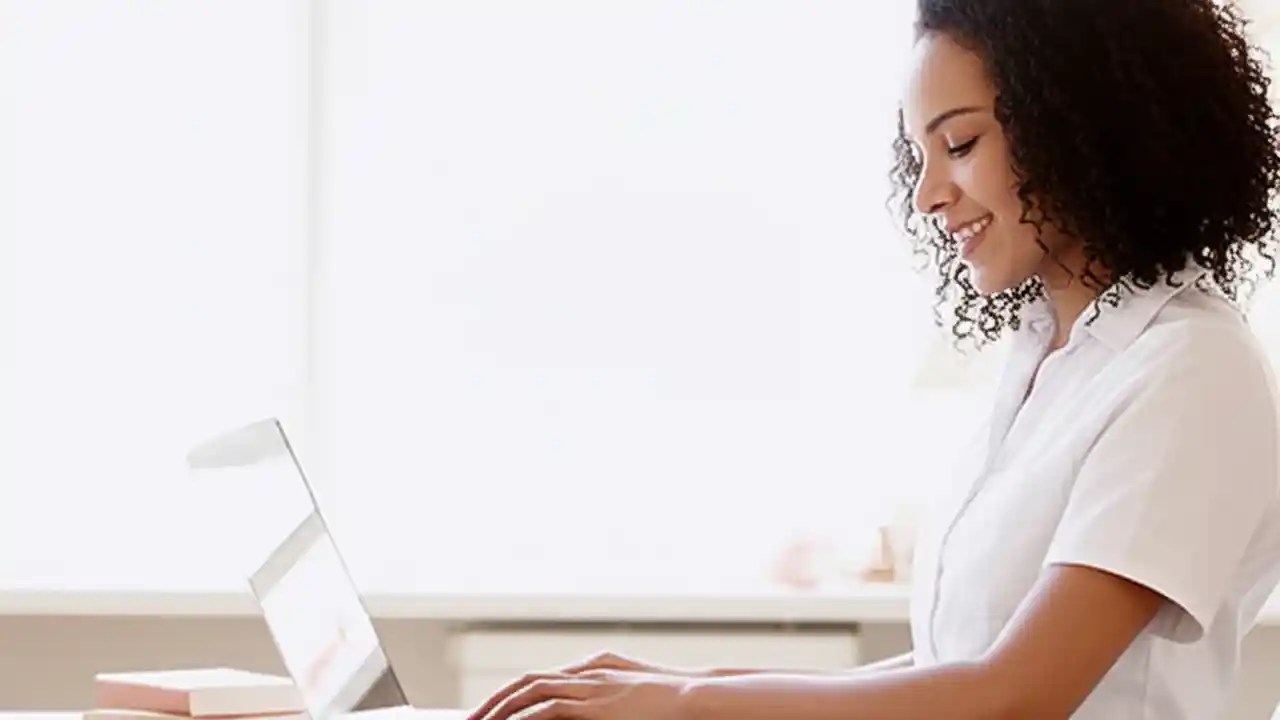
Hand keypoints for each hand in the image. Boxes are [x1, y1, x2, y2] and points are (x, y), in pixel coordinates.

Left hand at [471, 669, 689, 719]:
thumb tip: (589, 711)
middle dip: (495, 702)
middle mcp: (585, 673)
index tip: (490, 712)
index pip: (540, 678)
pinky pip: (550, 710)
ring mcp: (590, 686)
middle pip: (527, 682)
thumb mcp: (632, 694)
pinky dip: (525, 719)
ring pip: (530, 692)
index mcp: (592, 670)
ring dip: (501, 709)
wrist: (696, 696)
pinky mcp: (596, 705)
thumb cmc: (672, 700)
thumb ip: (606, 698)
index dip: (511, 694)